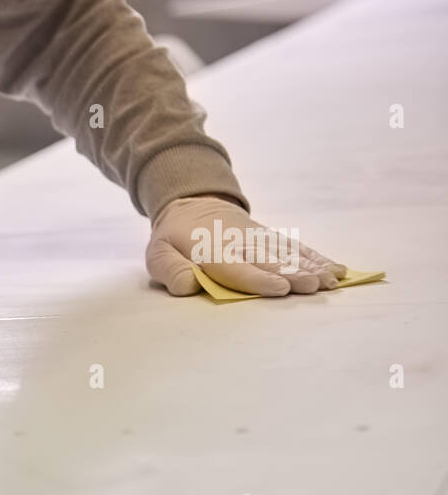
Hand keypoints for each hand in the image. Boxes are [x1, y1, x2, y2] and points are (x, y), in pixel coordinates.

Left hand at [146, 196, 345, 296]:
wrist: (192, 206)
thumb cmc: (174, 240)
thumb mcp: (158, 255)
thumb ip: (170, 270)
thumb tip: (188, 285)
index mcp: (211, 251)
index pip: (237, 268)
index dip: (259, 279)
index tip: (281, 289)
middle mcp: (241, 244)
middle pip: (270, 261)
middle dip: (294, 274)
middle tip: (317, 286)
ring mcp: (259, 239)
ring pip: (288, 253)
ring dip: (311, 267)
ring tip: (331, 280)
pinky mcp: (271, 237)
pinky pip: (296, 247)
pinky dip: (317, 257)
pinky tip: (337, 269)